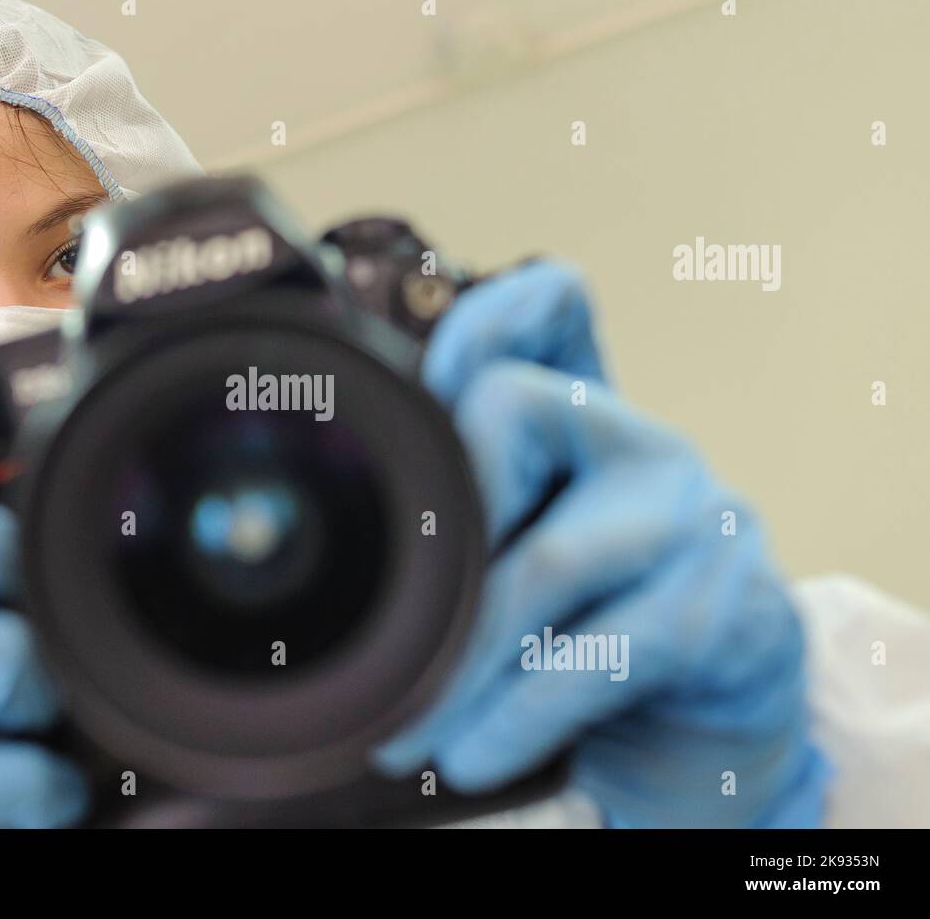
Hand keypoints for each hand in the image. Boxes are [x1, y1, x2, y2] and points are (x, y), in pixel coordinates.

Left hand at [375, 260, 830, 826]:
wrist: (714, 714)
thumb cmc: (593, 618)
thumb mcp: (527, 545)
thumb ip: (464, 511)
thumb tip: (339, 536)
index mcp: (588, 413)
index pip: (554, 305)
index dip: (489, 313)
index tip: (430, 372)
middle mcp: (642, 443)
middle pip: (519, 408)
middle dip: (434, 522)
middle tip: (384, 628)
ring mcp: (692, 518)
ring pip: (547, 556)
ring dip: (459, 658)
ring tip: (406, 730)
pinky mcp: (720, 611)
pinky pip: (596, 658)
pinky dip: (516, 715)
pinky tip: (468, 753)